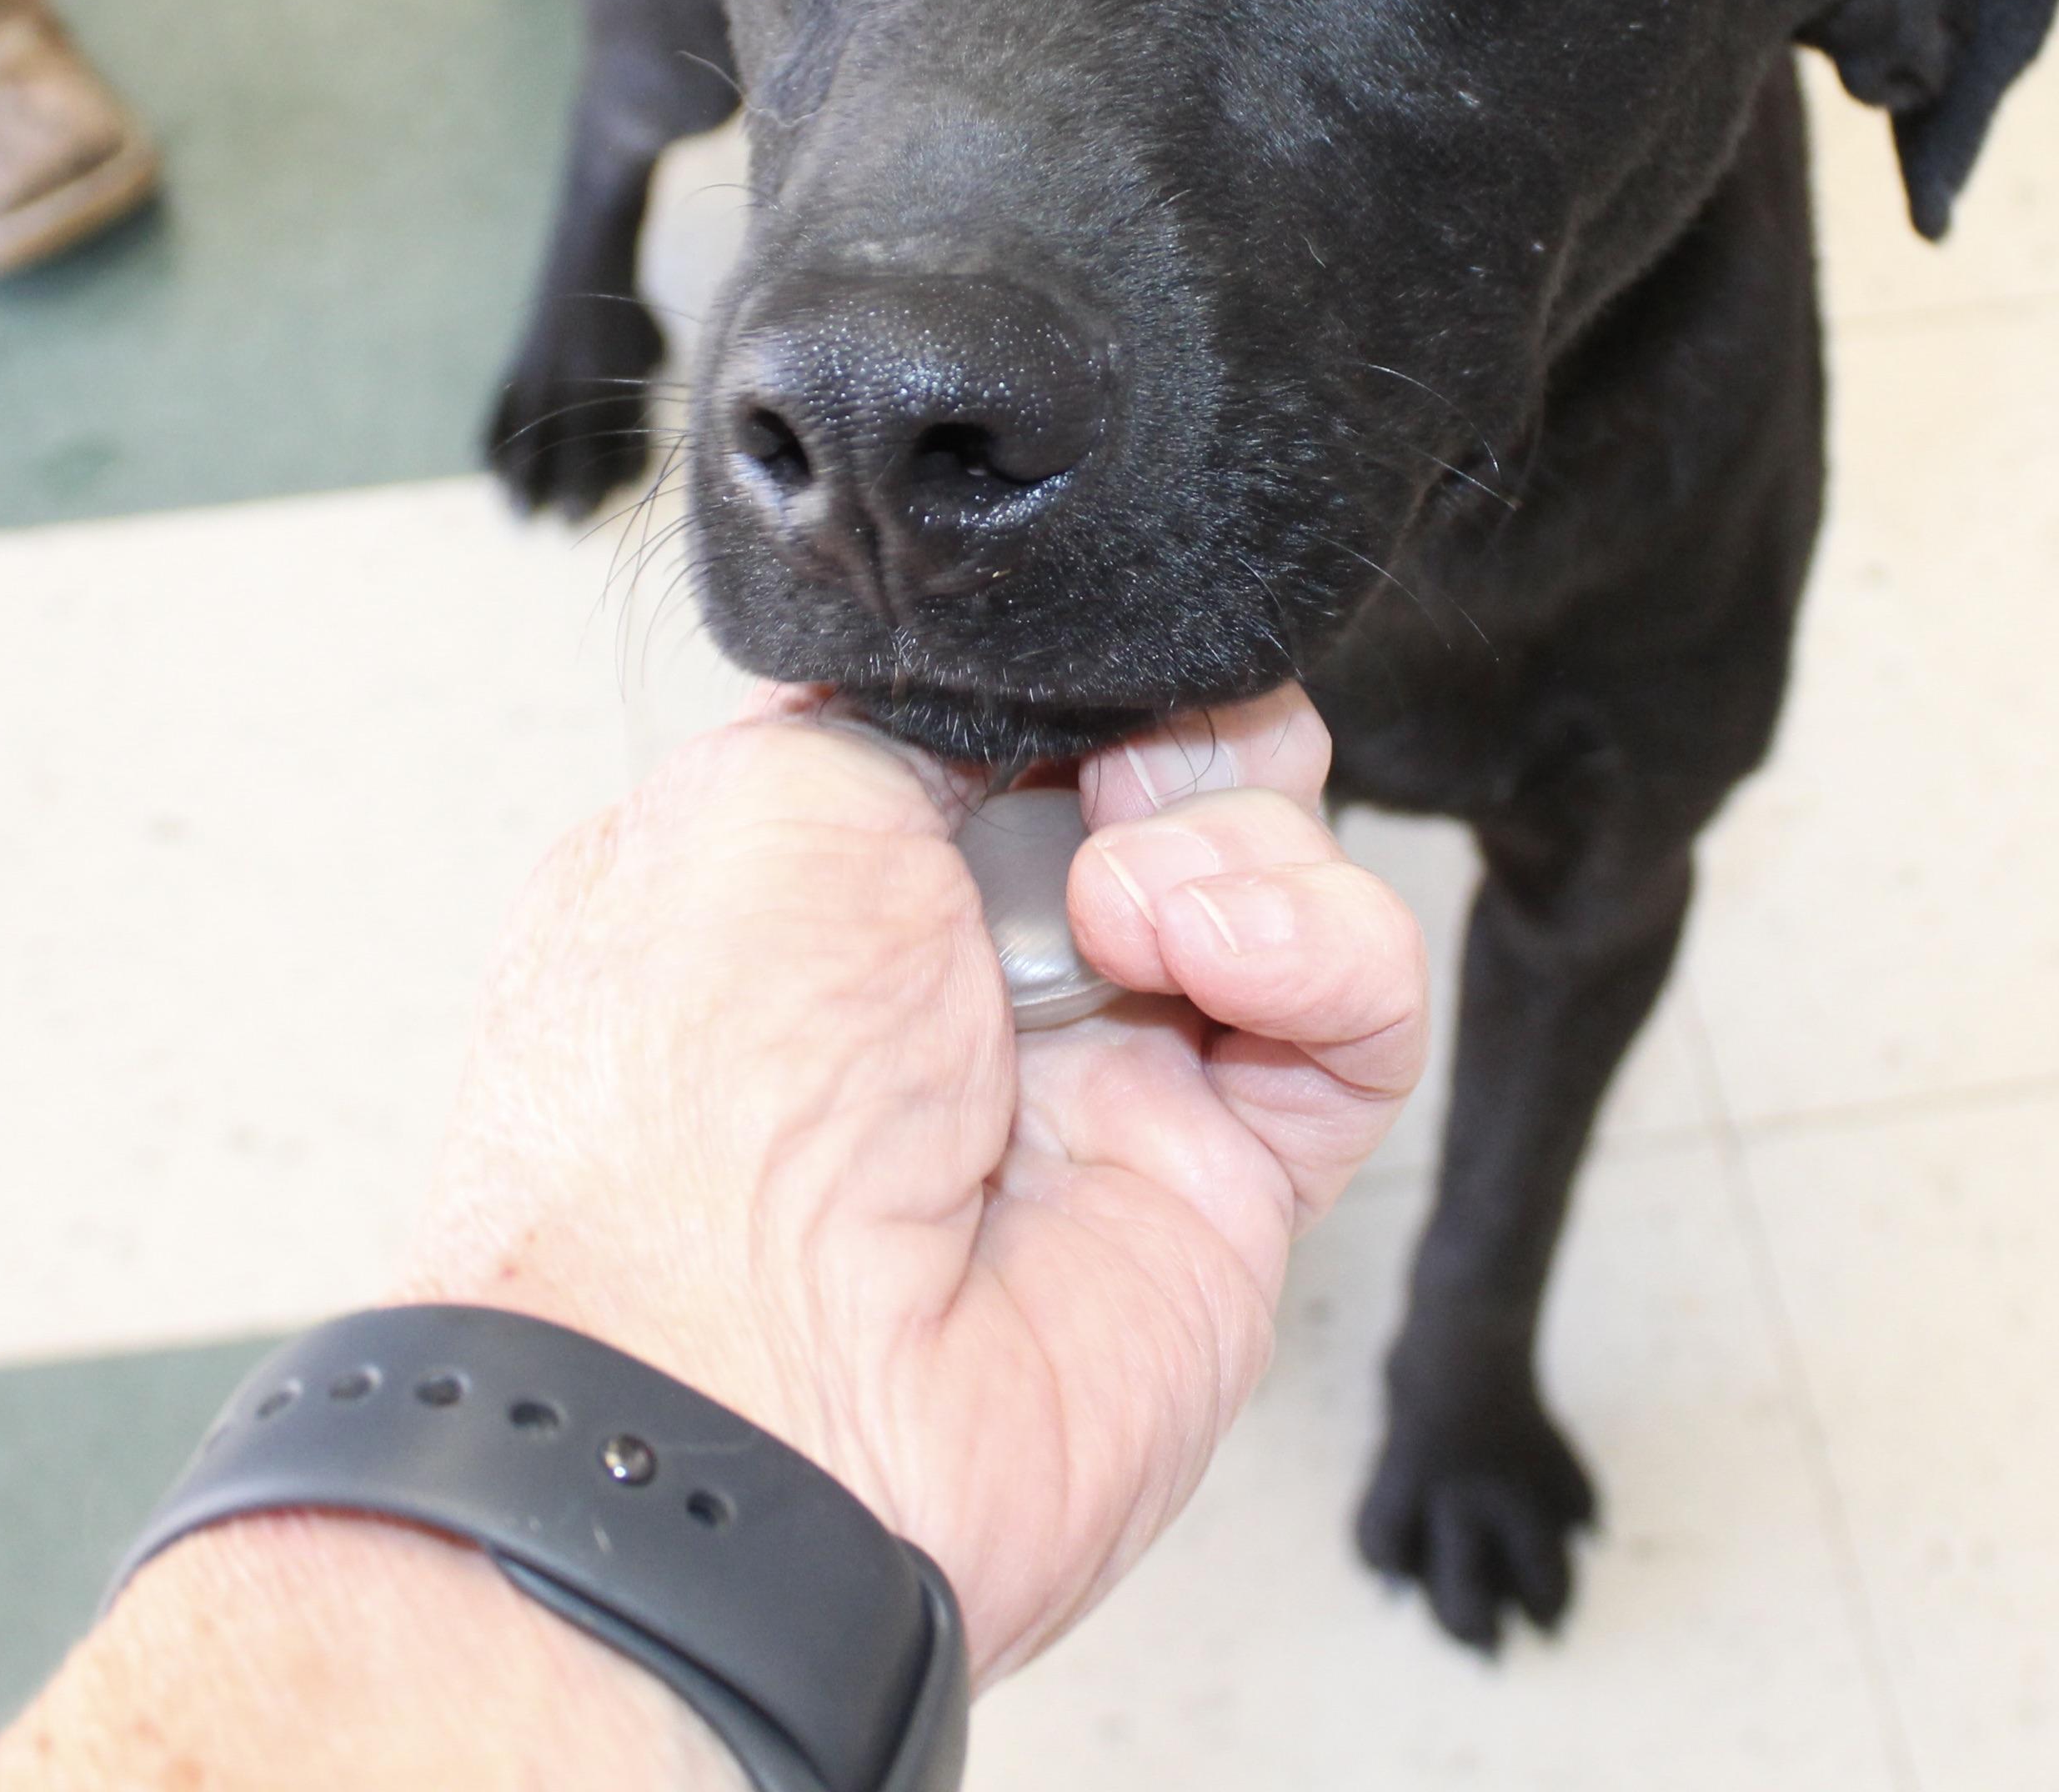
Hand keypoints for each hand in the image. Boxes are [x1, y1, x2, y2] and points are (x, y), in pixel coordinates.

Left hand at [390, 683, 1423, 1681]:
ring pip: (1289, 867)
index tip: (1091, 666)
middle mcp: (988, 968)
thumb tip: (1055, 693)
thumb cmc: (693, 1098)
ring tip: (1131, 907)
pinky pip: (1365, 1008)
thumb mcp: (763, 794)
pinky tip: (1211, 961)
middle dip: (1187, 733)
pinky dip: (1324, 949)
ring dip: (1237, 839)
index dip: (1092, 673)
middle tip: (1122, 779)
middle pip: (1182, 769)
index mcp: (856, 873)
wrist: (745, 1391)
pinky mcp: (1239, 1170)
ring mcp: (1120, 1069)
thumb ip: (928, 703)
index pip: (1042, 713)